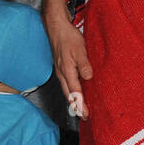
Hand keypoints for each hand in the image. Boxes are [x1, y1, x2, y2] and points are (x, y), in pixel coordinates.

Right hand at [40, 0, 92, 117]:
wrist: (56, 27)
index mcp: (66, 71)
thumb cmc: (68, 37)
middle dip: (76, 107)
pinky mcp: (61, 67)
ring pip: (67, 90)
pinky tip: (75, 93)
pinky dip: (71, 92)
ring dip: (73, 101)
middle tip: (84, 117)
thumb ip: (84, 64)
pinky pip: (66, 84)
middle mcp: (62, 74)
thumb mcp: (79, 49)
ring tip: (80, 110)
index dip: (80, 104)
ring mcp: (60, 71)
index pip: (75, 92)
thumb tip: (88, 77)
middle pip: (69, 95)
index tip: (85, 115)